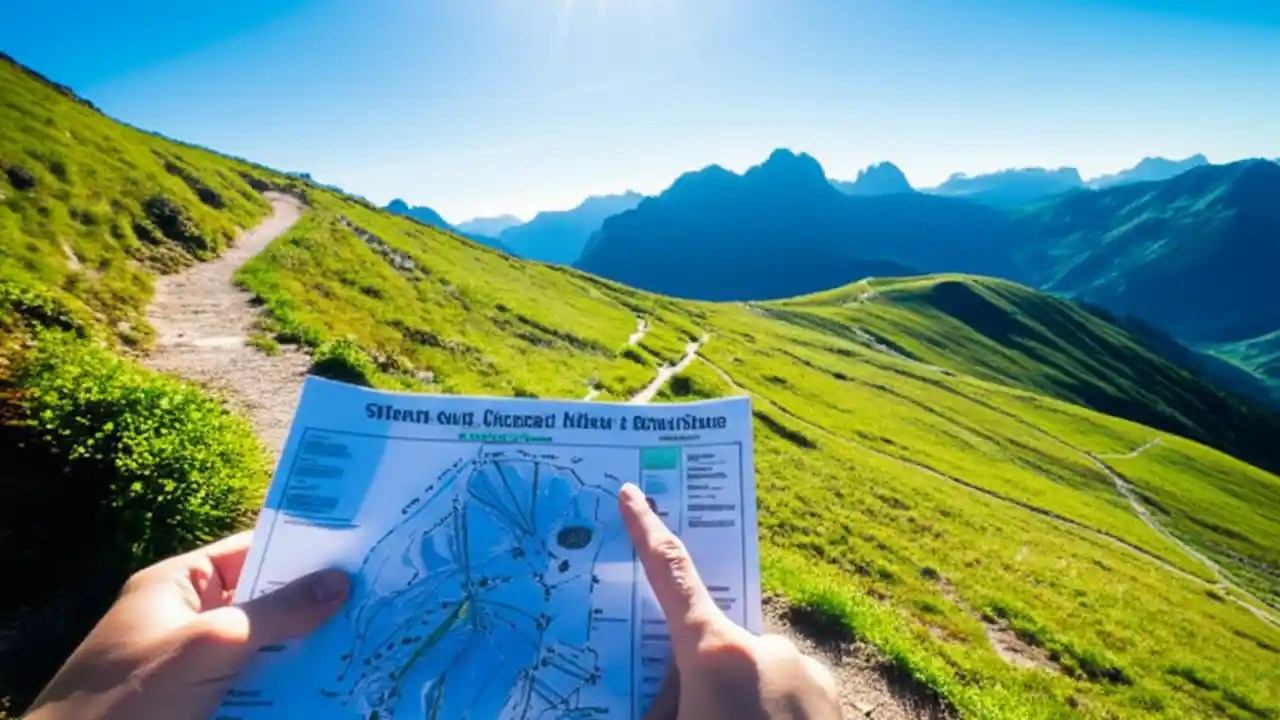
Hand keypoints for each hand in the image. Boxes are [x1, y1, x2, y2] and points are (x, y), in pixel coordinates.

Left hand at [26, 532, 350, 719]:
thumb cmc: (130, 699)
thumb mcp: (212, 646)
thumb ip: (277, 613)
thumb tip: (339, 582)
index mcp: (179, 586)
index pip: (251, 551)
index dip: (303, 548)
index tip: (359, 548)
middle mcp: (190, 621)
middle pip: (267, 602)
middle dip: (317, 605)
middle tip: (377, 598)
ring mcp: (197, 668)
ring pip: (269, 650)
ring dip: (312, 651)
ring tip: (370, 641)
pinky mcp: (206, 705)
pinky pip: (260, 688)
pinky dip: (294, 688)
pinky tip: (335, 686)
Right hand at [618, 484, 840, 719]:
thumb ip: (657, 700)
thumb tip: (659, 680)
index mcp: (716, 655)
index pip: (672, 576)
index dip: (648, 532)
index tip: (632, 494)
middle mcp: (766, 649)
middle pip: (719, 641)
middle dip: (707, 669)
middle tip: (703, 707)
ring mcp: (805, 669)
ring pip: (757, 668)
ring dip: (745, 695)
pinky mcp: (832, 693)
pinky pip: (791, 688)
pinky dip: (776, 708)